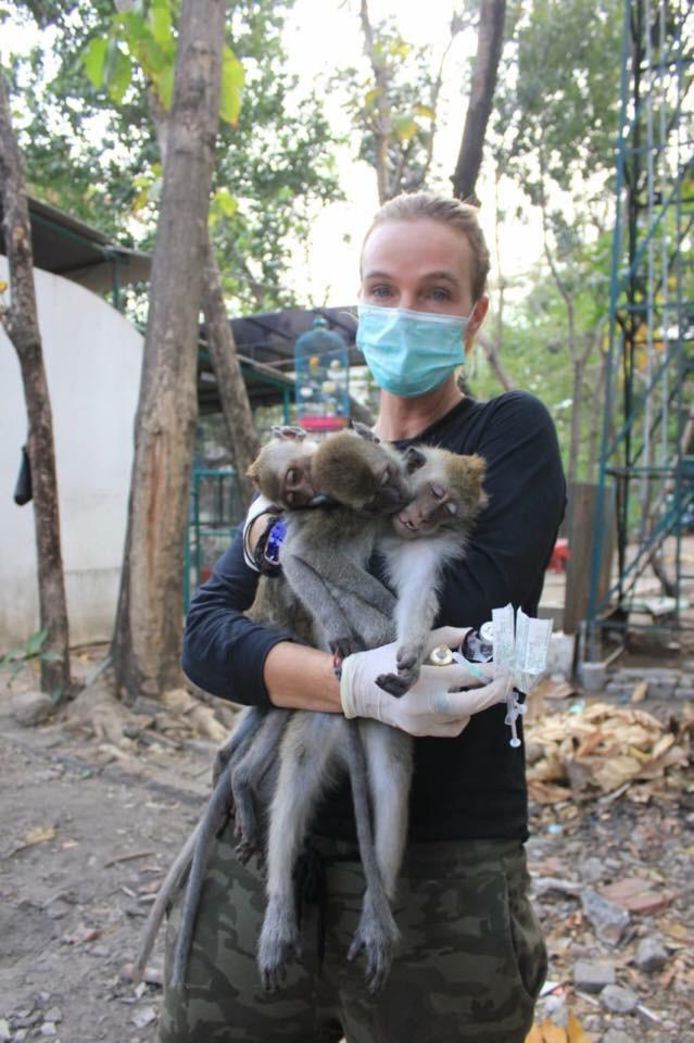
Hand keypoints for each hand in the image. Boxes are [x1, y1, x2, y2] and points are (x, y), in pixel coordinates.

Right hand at [340, 627, 510, 736]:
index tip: (506, 667)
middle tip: (508, 681)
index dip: (492, 671)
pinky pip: (453, 727)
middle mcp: (425, 703)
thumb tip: (474, 634)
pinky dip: (462, 715)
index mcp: (424, 677)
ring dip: (478, 700)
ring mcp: (423, 721)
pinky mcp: (421, 731)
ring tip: (481, 686)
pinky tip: (459, 701)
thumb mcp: (416, 643)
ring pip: (465, 714)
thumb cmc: (387, 660)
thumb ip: (447, 637)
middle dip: (496, 691)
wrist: (358, 688)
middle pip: (474, 702)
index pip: (467, 675)